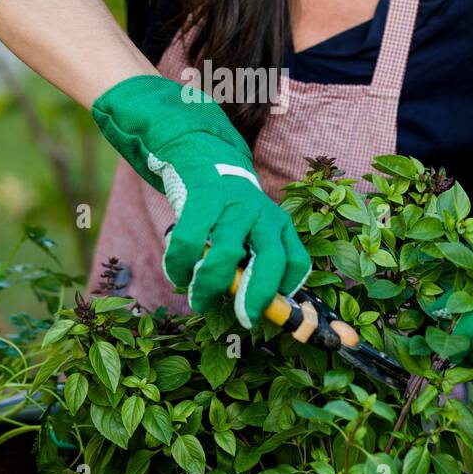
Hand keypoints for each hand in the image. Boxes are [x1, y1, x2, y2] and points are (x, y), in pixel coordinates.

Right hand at [91, 74, 310, 326]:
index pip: (295, 261)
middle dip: (258, 297)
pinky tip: (177, 274)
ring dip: (209, 286)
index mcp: (277, 223)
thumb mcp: (247, 230)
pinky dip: (180, 266)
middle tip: (244, 319)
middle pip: (270, 260)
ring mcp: (233, 203)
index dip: (287, 291)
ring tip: (199, 300)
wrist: (200, 154)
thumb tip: (252, 309)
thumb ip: (250, 261)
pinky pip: (190, 243)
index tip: (271, 311)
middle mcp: (262, 212)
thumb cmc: (225, 209)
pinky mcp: (203, 198)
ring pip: (226, 256)